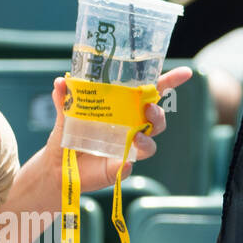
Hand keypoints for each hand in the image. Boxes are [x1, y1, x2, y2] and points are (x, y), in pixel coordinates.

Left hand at [39, 67, 193, 190]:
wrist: (56, 168)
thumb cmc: (66, 138)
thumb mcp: (65, 115)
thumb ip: (65, 99)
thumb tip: (61, 81)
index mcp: (123, 109)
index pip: (152, 94)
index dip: (170, 82)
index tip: (186, 73)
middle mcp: (131, 127)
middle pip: (157, 119)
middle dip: (159, 113)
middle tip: (148, 109)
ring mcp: (128, 147)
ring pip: (151, 143)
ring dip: (148, 138)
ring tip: (137, 135)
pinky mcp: (120, 166)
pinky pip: (130, 165)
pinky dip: (127, 164)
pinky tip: (121, 162)